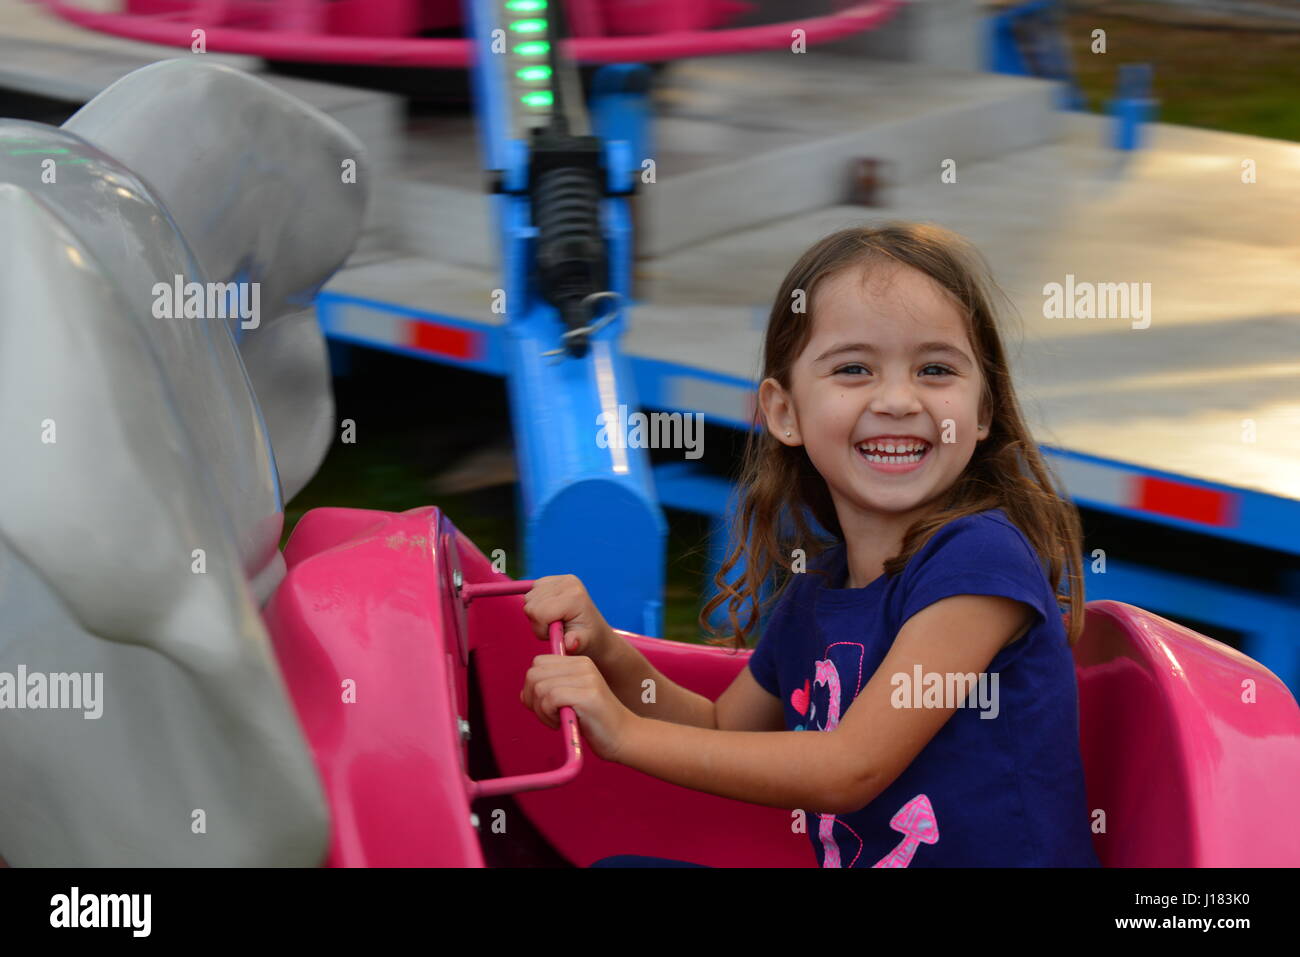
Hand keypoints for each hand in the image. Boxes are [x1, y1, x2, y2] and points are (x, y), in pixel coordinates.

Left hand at [520, 654, 636, 762]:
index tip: (544, 705)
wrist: (624, 737)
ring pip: (540, 688)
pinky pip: (549, 700)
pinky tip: (561, 723)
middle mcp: (583, 665)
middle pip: (534, 674)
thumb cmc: (595, 723)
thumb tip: (524, 694)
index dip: (533, 686)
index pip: (538, 663)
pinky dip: (548, 716)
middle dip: (532, 699)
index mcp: (579, 663)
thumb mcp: (569, 701)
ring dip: (541, 711)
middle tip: (548, 715)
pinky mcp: (588, 695)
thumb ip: (548, 692)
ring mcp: (586, 679)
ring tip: (558, 720)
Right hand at [522, 574, 614, 657]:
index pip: (538, 612)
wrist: (593, 629)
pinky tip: (551, 611)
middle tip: (553, 628)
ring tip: (553, 620)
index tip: (553, 634)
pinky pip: (532, 591)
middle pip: (530, 604)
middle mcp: (568, 583)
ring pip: (528, 598)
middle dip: (538, 621)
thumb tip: (571, 643)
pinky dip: (537, 603)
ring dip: (537, 613)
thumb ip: (575, 643)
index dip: (540, 628)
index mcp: (574, 597)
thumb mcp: (582, 644)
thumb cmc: (586, 638)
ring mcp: (561, 578)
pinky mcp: (554, 578)